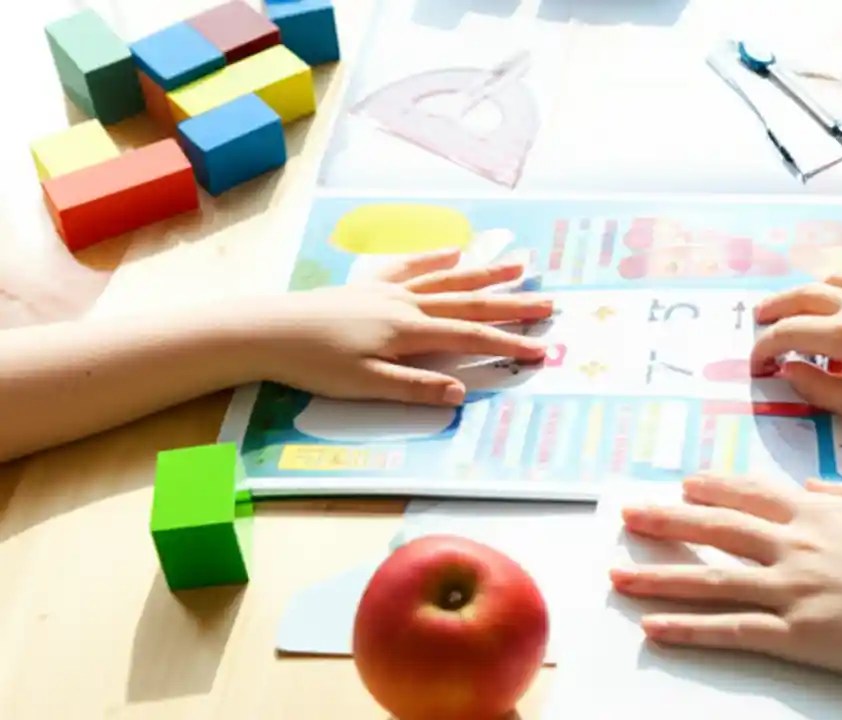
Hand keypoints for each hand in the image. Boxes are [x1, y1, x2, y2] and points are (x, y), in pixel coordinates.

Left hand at [241, 249, 551, 403]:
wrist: (270, 330)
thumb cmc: (315, 364)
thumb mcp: (366, 386)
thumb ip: (415, 388)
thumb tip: (461, 392)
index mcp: (410, 332)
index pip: (471, 339)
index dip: (508, 345)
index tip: (541, 350)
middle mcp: (408, 304)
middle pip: (470, 304)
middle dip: (512, 305)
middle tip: (549, 303)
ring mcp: (390, 290)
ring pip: (449, 280)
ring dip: (486, 275)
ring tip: (519, 266)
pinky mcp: (370, 284)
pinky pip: (412, 267)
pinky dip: (436, 258)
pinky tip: (455, 252)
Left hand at [611, 473, 841, 684]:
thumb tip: (813, 485)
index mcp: (819, 512)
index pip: (750, 495)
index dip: (712, 488)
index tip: (683, 483)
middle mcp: (795, 544)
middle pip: (716, 528)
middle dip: (667, 520)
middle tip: (629, 514)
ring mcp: (791, 588)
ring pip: (709, 578)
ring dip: (659, 575)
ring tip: (619, 572)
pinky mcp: (797, 634)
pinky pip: (731, 630)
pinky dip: (688, 630)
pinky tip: (656, 629)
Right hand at [750, 260, 841, 431]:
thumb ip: (820, 389)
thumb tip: (789, 370)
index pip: (788, 332)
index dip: (764, 347)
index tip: (758, 365)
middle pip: (803, 295)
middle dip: (775, 308)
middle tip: (760, 322)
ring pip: (834, 276)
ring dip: (808, 289)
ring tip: (798, 304)